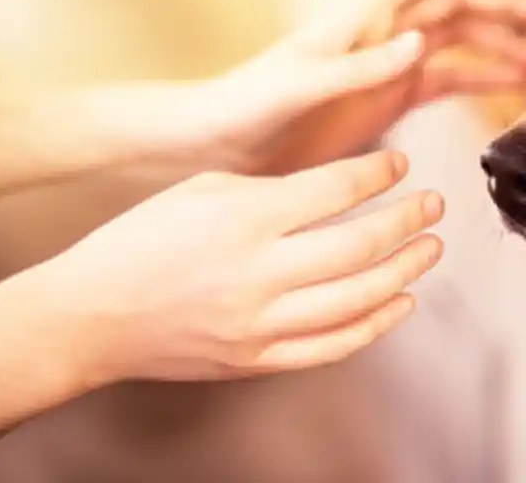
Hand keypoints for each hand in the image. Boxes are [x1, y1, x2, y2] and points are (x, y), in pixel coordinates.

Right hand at [44, 150, 442, 382]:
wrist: (91, 315)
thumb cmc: (143, 241)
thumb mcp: (203, 190)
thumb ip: (275, 189)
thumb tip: (343, 187)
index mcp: (243, 218)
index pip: (336, 189)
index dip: (380, 174)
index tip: (402, 165)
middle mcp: (257, 272)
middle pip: (360, 244)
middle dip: (408, 221)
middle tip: (434, 205)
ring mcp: (260, 322)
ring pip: (359, 298)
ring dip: (405, 270)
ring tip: (430, 249)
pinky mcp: (258, 359)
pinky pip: (333, 345)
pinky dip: (376, 324)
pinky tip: (401, 301)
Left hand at [186, 0, 525, 174]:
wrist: (221, 144)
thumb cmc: (248, 107)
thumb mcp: (300, 86)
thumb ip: (360, 66)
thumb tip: (420, 42)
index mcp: (358, 19)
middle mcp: (380, 35)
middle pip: (452, 5)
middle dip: (501, 6)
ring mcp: (387, 66)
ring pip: (457, 42)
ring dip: (498, 44)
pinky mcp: (387, 99)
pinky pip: (446, 81)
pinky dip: (480, 80)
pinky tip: (510, 86)